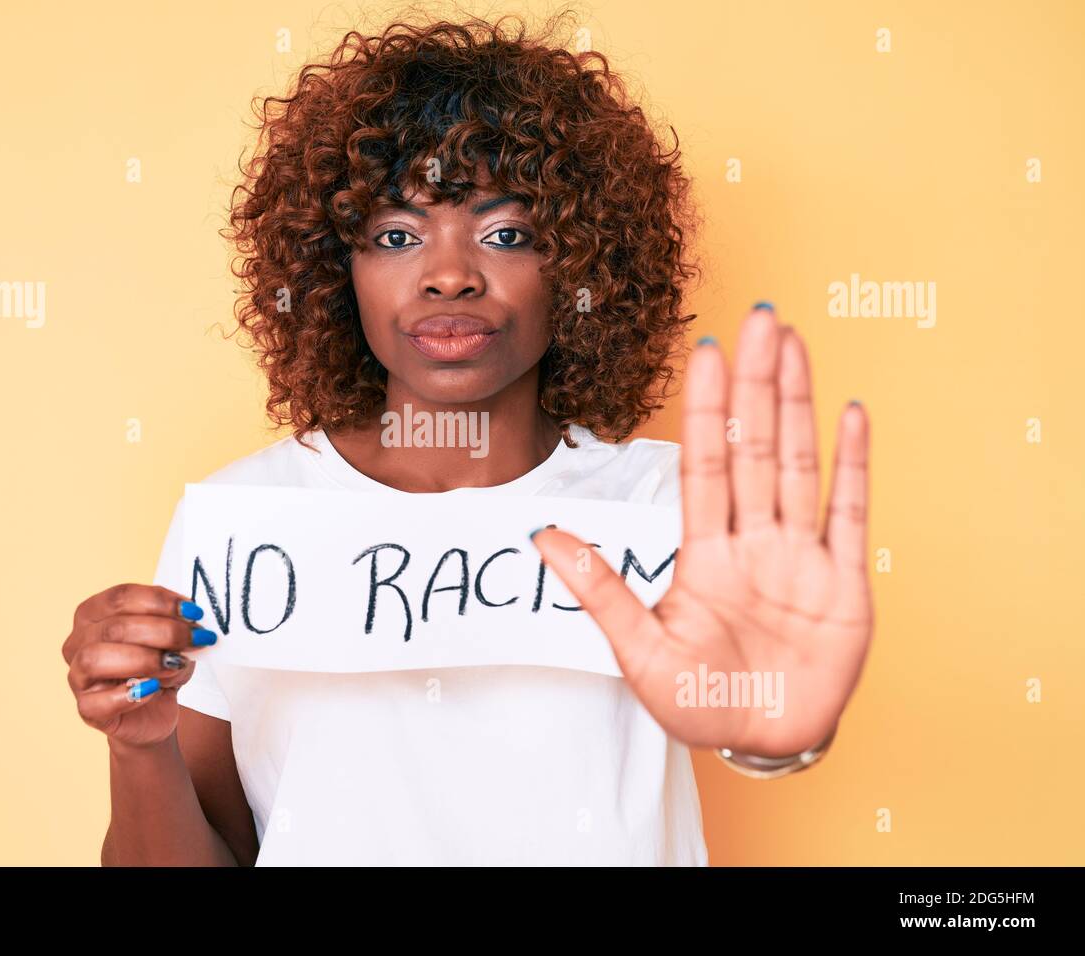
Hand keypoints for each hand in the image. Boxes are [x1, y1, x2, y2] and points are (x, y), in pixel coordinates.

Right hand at [62, 584, 211, 748]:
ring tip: (175, 664)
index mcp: (94, 613)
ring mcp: (78, 676)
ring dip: (144, 660)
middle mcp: (79, 641)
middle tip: (196, 639)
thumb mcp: (173, 641)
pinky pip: (99, 702)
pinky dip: (131, 695)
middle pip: (114, 627)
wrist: (154, 712)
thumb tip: (191, 624)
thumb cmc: (158, 668)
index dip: (158, 601)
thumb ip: (176, 627)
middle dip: (163, 631)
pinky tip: (154, 690)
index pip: (120, 598)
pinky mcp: (86, 710)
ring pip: (96, 659)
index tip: (192, 612)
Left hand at [532, 304, 872, 757]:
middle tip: (757, 318)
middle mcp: (753, 542)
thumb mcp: (639, 652)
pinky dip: (852, 464)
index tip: (703, 354)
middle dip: (756, 383)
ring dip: (797, 403)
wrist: (762, 743)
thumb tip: (542, 537)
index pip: (705, 464)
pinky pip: (849, 512)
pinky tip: (851, 413)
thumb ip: (599, 591)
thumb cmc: (699, 702)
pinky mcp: (843, 584)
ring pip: (797, 463)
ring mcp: (800, 557)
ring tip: (793, 343)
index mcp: (704, 555)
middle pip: (755, 446)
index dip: (707, 409)